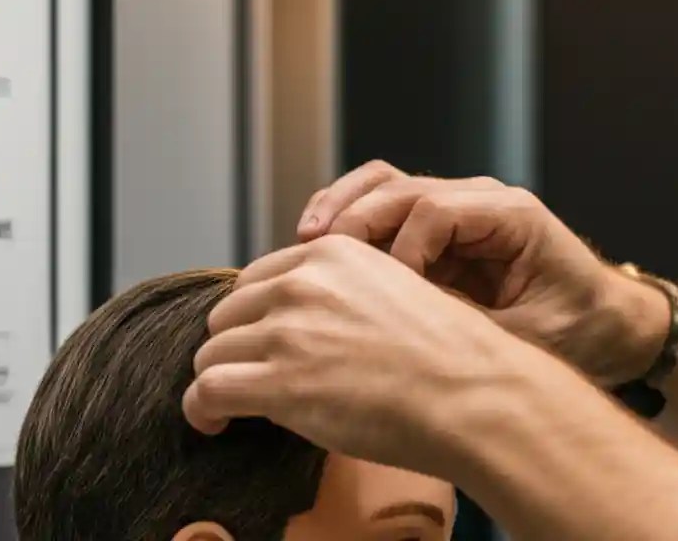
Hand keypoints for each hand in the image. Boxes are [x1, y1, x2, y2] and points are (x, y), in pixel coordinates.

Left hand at [182, 236, 517, 474]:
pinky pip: (207, 390)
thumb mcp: (392, 291)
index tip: (261, 347)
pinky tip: (211, 424)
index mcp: (332, 253)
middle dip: (235, 347)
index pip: (259, 280)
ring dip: (217, 379)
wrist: (478, 397)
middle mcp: (302, 283)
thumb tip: (295, 323)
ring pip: (212, 351)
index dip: (254, 319)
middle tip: (248, 380)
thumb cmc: (450, 359)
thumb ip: (339, 293)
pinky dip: (199, 409)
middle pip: (229, 313)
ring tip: (227, 408)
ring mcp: (287, 330)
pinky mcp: (277, 380)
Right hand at [295, 160, 668, 386]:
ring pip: (382, 185)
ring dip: (340, 208)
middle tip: (314, 254)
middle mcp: (480, 199)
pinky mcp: (435, 229)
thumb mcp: (531, 339)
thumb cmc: (582, 332)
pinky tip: (315, 244)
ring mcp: (455, 208)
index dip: (400, 249)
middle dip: (352, 219)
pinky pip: (381, 209)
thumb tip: (396, 321)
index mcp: (512, 216)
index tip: (387, 295)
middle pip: (398, 186)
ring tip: (304, 239)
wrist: (610, 326)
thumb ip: (466, 323)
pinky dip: (346, 220)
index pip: (434, 209)